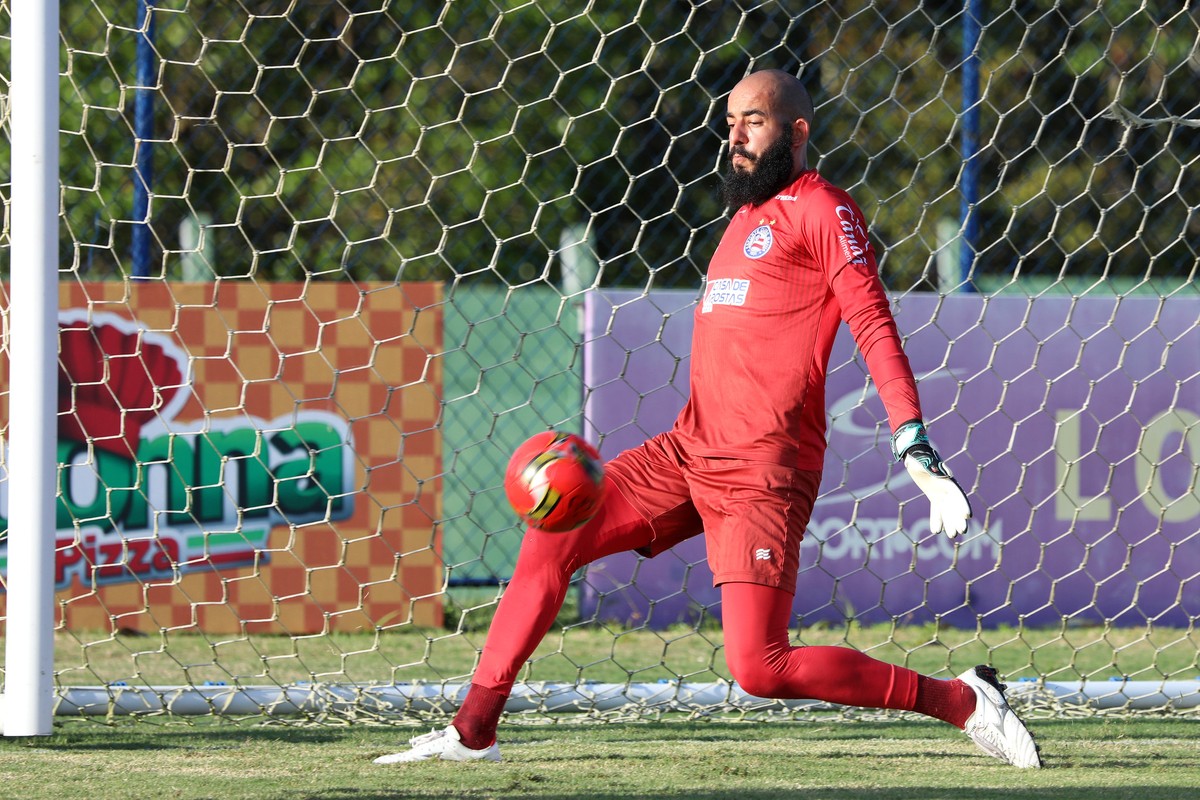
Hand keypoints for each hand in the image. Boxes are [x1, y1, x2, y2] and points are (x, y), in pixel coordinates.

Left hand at [891, 420, 971, 537]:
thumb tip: (932, 471)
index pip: (957, 494)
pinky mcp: (934, 496)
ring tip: (952, 536)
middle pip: (955, 505)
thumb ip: (925, 468)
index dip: (962, 505)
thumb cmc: (918, 458)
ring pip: (948, 510)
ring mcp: (941, 492)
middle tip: (962, 531)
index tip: (967, 516)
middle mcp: (946, 488)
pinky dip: (937, 520)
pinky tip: (936, 531)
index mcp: (946, 480)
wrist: (915, 456)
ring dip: (950, 523)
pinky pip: (937, 510)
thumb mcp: (921, 462)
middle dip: (959, 518)